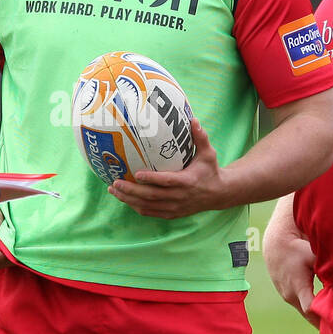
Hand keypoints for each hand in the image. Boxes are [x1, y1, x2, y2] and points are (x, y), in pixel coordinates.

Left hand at [108, 119, 222, 218]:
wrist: (219, 194)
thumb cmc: (210, 170)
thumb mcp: (209, 154)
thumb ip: (200, 138)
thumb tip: (193, 119)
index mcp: (187, 182)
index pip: (167, 181)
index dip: (152, 179)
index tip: (137, 174)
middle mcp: (180, 197)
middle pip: (151, 196)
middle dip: (131, 190)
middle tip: (115, 182)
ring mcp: (175, 208)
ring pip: (148, 206)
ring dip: (129, 199)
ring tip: (113, 190)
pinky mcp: (171, 214)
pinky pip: (150, 212)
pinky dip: (136, 206)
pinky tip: (124, 199)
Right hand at [263, 206, 319, 326]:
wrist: (276, 246)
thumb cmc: (297, 249)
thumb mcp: (314, 256)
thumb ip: (328, 268)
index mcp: (298, 286)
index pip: (311, 308)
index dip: (323, 317)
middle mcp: (290, 295)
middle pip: (309, 316)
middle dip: (324, 324)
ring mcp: (287, 296)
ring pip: (305, 313)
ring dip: (318, 319)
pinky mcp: (287, 295)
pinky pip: (301, 307)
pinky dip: (312, 312)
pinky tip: (325, 314)